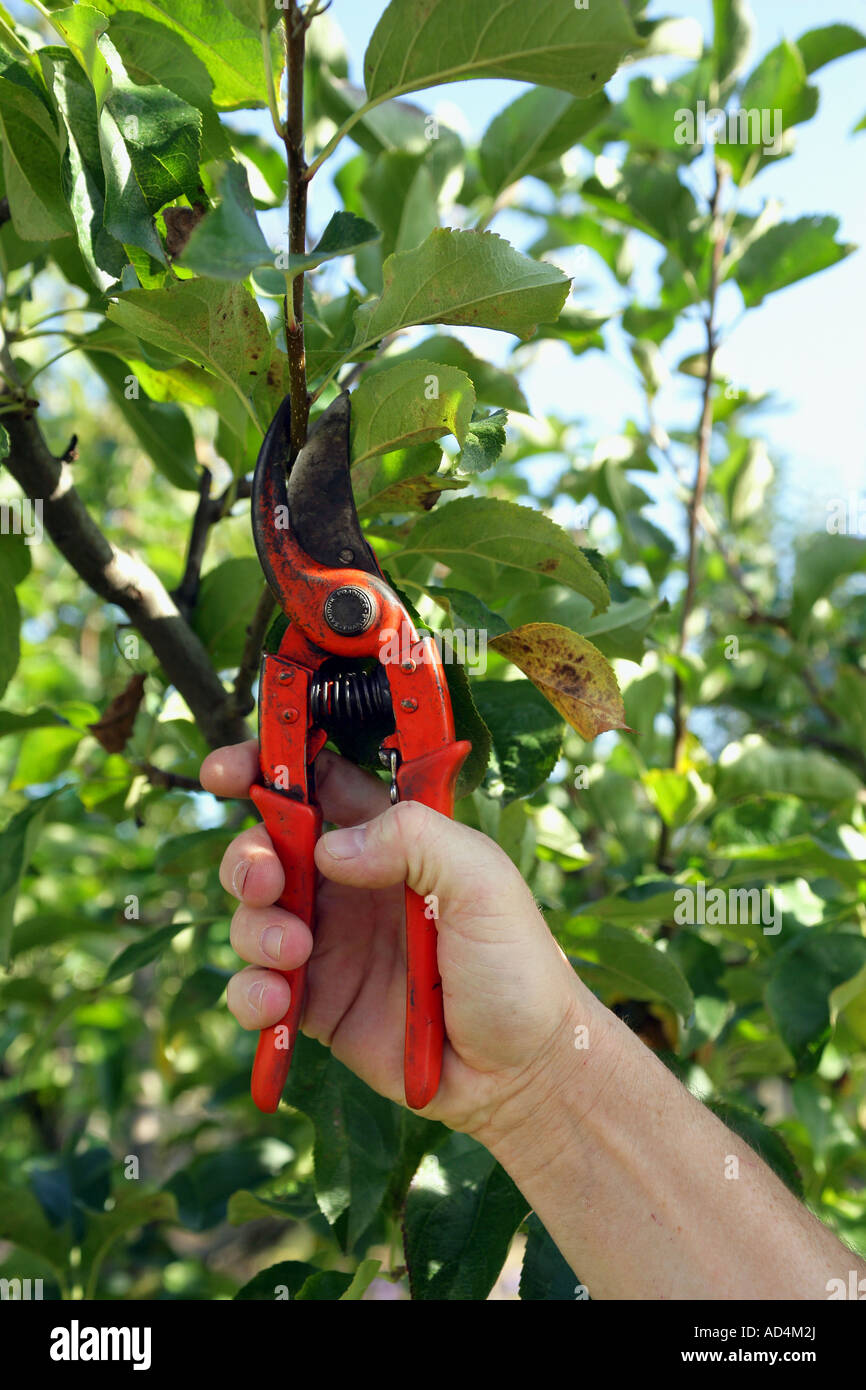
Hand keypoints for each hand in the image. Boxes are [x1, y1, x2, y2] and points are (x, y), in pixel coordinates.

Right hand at [200, 742, 600, 1137]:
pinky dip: (250, 991)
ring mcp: (331, 945)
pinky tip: (278, 1001)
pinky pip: (256, 987)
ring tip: (294, 953)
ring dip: (255, 927)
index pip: (320, 782)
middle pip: (269, 848)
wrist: (521, 1073)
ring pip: (253, 915)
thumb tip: (329, 848)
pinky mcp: (316, 1004)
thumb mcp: (483, 882)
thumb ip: (414, 839)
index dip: (270, 766)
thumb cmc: (517, 966)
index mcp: (394, 839)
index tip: (226, 771)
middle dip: (248, 857)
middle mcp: (353, 885)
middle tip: (266, 881)